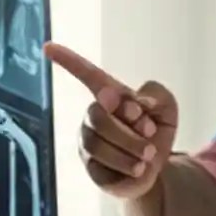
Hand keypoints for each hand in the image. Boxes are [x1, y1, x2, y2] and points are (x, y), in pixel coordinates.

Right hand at [44, 41, 179, 199]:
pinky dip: (127, 166)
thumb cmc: (156, 132)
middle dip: (129, 128)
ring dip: (132, 148)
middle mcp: (92, 116)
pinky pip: (101, 167)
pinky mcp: (91, 168)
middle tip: (150, 133)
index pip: (88, 75)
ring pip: (99, 144)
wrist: (158, 169)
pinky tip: (138, 168)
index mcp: (110, 96)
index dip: (69, 61)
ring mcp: (88, 142)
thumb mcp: (167, 108)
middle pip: (98, 116)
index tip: (48, 47)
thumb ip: (156, 95)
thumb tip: (137, 102)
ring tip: (149, 154)